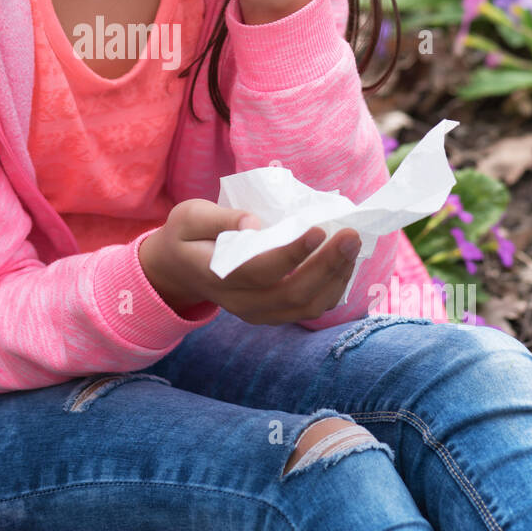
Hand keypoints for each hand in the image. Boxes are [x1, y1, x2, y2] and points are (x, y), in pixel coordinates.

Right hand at [138, 198, 362, 325]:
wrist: (178, 270)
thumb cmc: (186, 235)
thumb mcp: (190, 216)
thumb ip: (220, 219)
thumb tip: (254, 225)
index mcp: (216, 274)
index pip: (260, 271)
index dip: (291, 254)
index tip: (318, 229)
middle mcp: (239, 301)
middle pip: (292, 294)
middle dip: (327, 266)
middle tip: (351, 235)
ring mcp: (257, 313)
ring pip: (306, 307)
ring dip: (336, 278)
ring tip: (352, 246)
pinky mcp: (271, 314)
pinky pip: (309, 309)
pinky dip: (333, 288)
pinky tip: (344, 262)